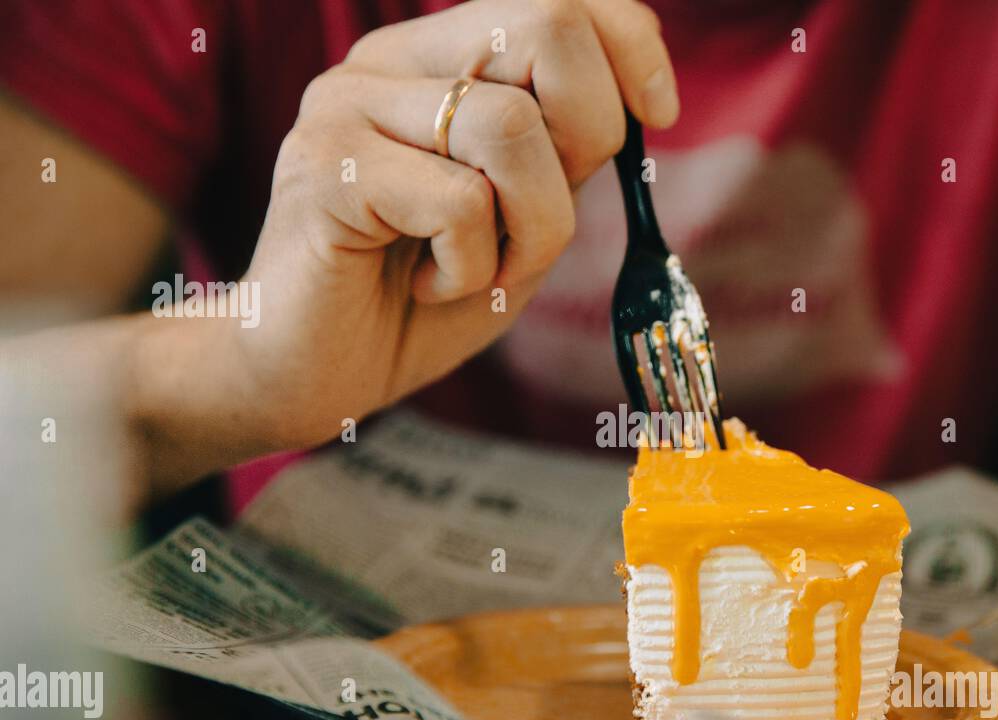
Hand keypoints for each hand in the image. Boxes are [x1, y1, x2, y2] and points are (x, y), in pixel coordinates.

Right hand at [183, 0, 677, 450]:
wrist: (307, 375)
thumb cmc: (414, 301)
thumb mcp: (516, 221)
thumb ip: (559, 158)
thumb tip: (638, 107)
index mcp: (436, 59)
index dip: (632, 44)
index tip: (658, 114)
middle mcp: (389, 62)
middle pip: (548, 25)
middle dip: (589, 137)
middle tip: (539, 219)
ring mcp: (350, 106)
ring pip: (514, 127)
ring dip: (533, 230)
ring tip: (481, 272)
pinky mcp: (327, 168)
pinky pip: (460, 202)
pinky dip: (472, 267)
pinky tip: (430, 288)